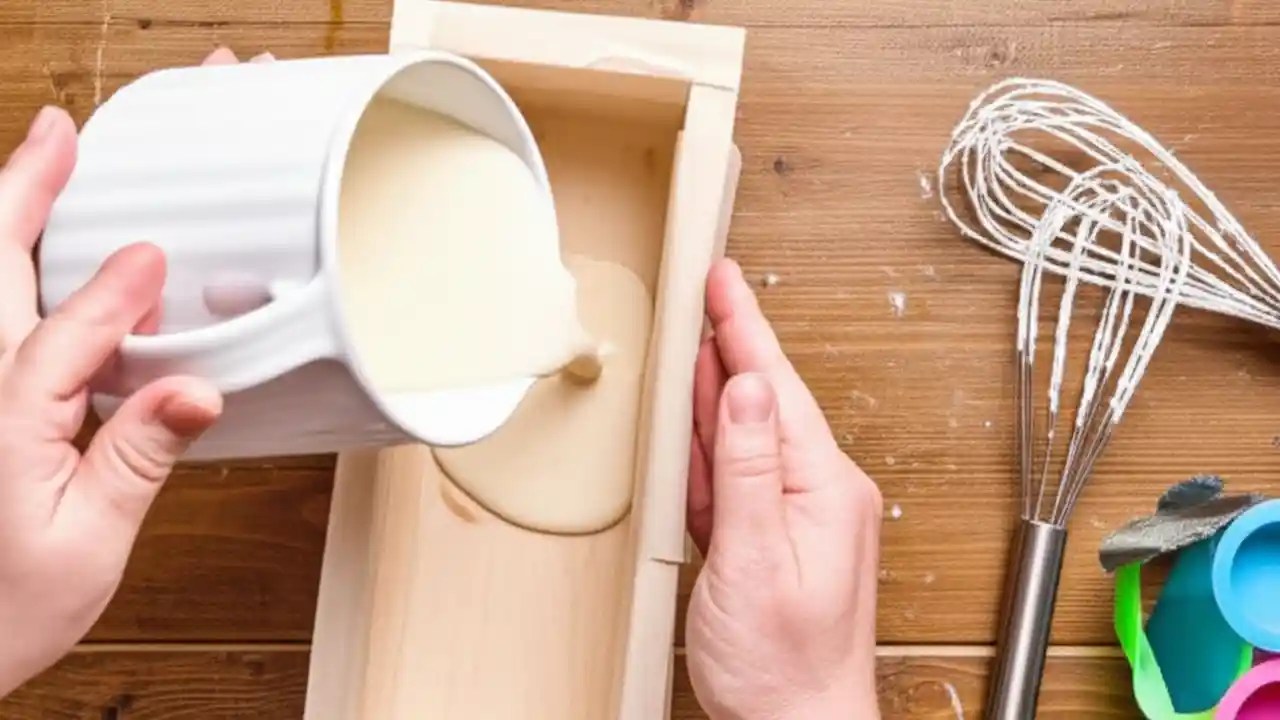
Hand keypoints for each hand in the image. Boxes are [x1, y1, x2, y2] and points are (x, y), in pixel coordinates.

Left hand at [0, 48, 257, 696]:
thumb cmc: (1, 608)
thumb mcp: (88, 543)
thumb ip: (138, 457)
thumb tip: (192, 393)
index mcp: (2, 424)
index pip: (63, 336)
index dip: (111, 295)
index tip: (155, 258)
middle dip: (24, 192)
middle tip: (58, 134)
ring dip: (12, 218)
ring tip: (42, 166)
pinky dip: (13, 270)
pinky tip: (36, 256)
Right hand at [684, 259, 882, 719]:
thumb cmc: (784, 666)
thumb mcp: (756, 560)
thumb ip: (747, 469)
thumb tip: (743, 389)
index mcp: (825, 488)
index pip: (777, 387)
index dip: (745, 327)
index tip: (725, 279)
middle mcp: (819, 493)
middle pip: (765, 399)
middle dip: (733, 342)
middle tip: (708, 292)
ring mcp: (796, 514)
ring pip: (747, 433)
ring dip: (718, 387)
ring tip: (698, 339)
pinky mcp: (771, 537)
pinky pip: (737, 474)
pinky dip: (712, 442)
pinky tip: (699, 419)